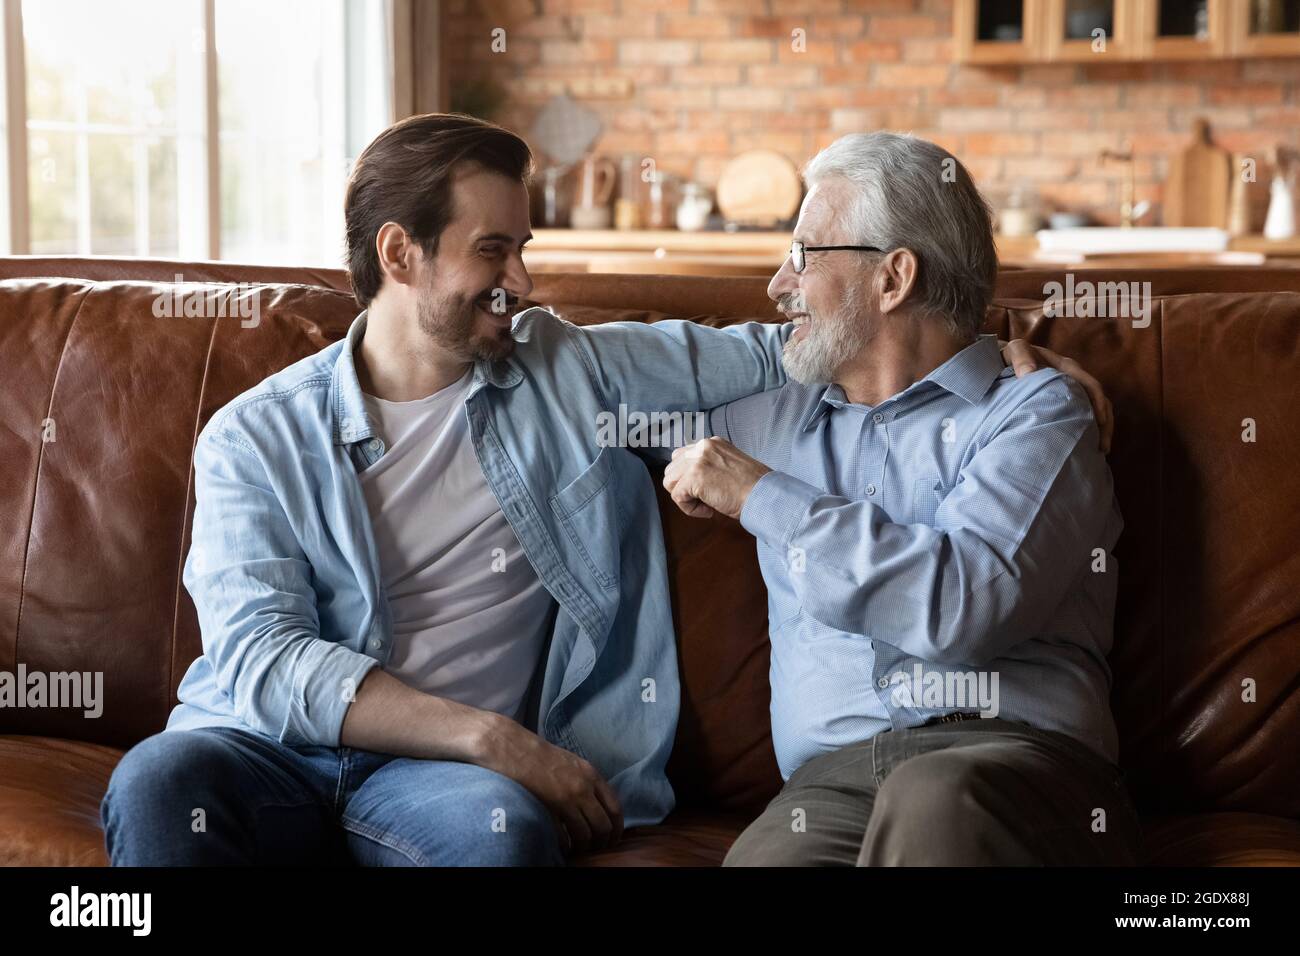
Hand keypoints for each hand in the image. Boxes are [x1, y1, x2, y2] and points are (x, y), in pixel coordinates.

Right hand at [477, 714, 622, 854]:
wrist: (516, 749)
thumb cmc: (542, 755)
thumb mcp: (574, 763)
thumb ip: (588, 781)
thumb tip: (598, 804)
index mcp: (592, 775)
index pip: (615, 808)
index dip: (616, 828)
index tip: (613, 838)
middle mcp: (584, 788)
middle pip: (603, 825)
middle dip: (602, 841)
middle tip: (597, 848)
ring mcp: (567, 799)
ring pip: (586, 834)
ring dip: (584, 846)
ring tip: (579, 849)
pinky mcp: (549, 808)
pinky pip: (564, 835)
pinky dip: (566, 845)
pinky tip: (563, 846)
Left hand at [662, 437, 770, 519]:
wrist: (764, 495)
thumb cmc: (752, 488)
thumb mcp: (728, 466)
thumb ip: (708, 466)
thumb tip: (687, 479)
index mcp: (711, 443)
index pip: (682, 457)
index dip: (688, 478)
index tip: (707, 490)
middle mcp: (702, 446)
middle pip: (672, 468)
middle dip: (683, 487)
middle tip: (706, 499)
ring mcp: (697, 460)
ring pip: (670, 482)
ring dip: (685, 497)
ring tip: (707, 504)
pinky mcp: (694, 477)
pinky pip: (677, 497)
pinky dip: (690, 509)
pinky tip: (709, 510)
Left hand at [1001, 339, 1112, 453]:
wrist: (1005, 357)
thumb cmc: (1011, 354)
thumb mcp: (1015, 350)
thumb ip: (1021, 358)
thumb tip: (1029, 373)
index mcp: (1066, 367)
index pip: (1091, 386)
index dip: (1099, 404)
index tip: (1100, 423)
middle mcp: (1073, 378)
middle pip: (1099, 400)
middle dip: (1105, 423)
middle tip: (1103, 448)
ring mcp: (1070, 388)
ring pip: (1093, 409)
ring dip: (1099, 429)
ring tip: (1100, 451)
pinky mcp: (1063, 399)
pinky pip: (1081, 412)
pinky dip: (1086, 427)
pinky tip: (1084, 445)